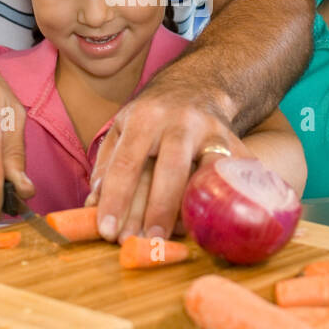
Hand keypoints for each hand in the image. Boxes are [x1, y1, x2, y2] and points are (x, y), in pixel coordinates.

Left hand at [88, 80, 252, 240]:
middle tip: (146, 241)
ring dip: (189, 211)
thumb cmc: (153, 116)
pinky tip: (206, 226)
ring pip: (204, 175)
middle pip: (170, 169)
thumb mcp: (122, 128)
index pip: (127, 162)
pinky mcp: (235, 145)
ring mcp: (212, 132)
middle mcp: (180, 122)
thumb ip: (107, 165)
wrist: (198, 87)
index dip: (116, 199)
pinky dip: (221, 202)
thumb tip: (94, 206)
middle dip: (157, 210)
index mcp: (145, 117)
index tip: (107, 230)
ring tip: (174, 238)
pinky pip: (230, 179)